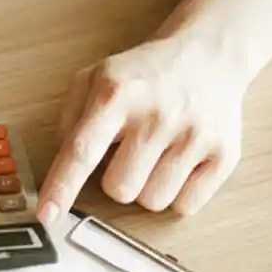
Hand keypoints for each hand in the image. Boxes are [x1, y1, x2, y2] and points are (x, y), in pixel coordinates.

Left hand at [37, 33, 247, 221]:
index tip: (47, 216)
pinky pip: (185, 205)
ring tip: (155, 152)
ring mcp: (194, 135)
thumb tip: (63, 170)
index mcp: (116, 95)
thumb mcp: (93, 80)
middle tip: (129, 150)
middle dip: (116, 178)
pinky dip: (177, 191)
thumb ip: (68, 122)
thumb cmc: (143, 76)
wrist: (208, 55)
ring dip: (146, 185)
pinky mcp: (225, 154)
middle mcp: (157, 115)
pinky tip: (179, 160)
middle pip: (119, 190)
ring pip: (152, 201)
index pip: (81, 152)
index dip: (61, 188)